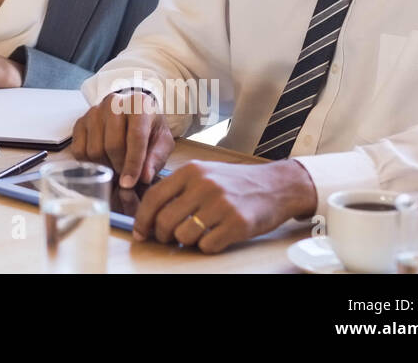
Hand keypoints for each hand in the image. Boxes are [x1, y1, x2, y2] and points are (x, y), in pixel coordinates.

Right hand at [71, 89, 172, 187]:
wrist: (131, 114)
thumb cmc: (149, 128)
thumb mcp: (162, 142)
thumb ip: (156, 158)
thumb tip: (144, 177)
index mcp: (139, 104)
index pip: (135, 137)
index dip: (133, 164)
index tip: (129, 183)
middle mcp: (114, 103)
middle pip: (112, 145)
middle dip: (119, 166)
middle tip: (125, 174)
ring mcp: (95, 111)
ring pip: (94, 150)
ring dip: (105, 166)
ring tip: (115, 165)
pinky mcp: (81, 121)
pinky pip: (79, 150)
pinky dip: (89, 163)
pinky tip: (102, 160)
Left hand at [130, 159, 317, 252]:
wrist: (276, 185)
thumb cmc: (235, 182)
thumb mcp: (204, 173)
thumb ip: (178, 188)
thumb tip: (151, 214)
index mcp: (191, 171)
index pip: (153, 197)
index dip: (142, 218)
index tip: (140, 232)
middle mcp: (203, 185)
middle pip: (164, 220)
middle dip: (161, 235)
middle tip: (167, 238)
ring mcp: (221, 205)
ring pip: (183, 236)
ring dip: (185, 241)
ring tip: (196, 234)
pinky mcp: (237, 224)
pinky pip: (207, 246)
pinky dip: (206, 246)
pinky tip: (215, 236)